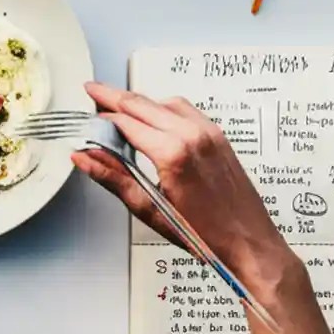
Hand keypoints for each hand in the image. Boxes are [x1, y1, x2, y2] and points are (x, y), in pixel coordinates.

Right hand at [72, 82, 301, 291]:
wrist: (249, 242)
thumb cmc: (205, 234)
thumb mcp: (149, 208)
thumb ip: (112, 177)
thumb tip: (85, 159)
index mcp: (172, 153)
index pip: (125, 122)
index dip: (100, 118)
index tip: (85, 120)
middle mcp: (192, 135)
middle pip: (142, 103)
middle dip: (112, 96)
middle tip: (91, 91)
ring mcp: (209, 132)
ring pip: (163, 102)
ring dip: (138, 101)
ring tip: (116, 106)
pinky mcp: (218, 136)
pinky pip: (184, 109)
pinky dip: (161, 107)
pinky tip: (150, 118)